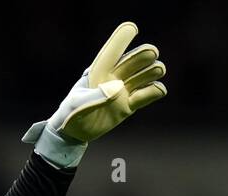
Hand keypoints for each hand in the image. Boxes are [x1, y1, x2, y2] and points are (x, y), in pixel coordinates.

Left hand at [23, 21, 167, 164]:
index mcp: (98, 71)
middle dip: (144, 55)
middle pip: (133, 60)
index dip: (122, 38)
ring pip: (144, 75)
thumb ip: (96, 96)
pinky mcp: (129, 105)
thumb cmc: (71, 114)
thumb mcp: (78, 104)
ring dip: (153, 70)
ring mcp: (123, 90)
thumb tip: (119, 87)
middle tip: (151, 54)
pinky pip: (147, 95)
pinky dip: (155, 91)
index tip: (132, 28)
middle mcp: (114, 77)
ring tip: (157, 71)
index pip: (112, 51)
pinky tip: (157, 90)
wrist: (73, 134)